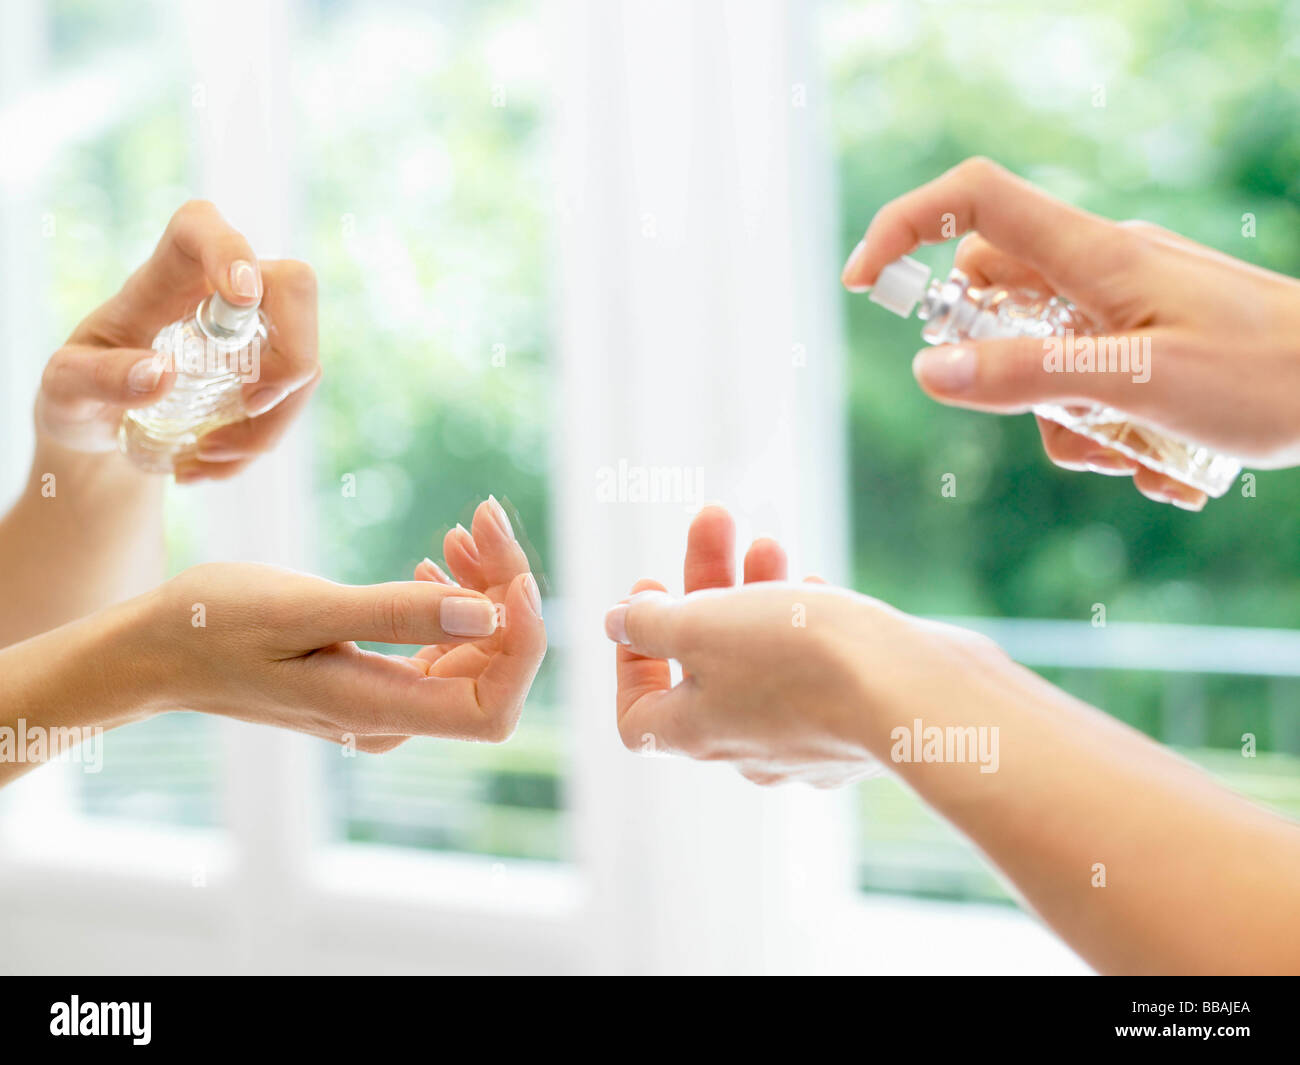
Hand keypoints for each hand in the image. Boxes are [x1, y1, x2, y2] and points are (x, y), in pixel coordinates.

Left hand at [35, 199, 320, 481]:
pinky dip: (262, 441)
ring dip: (270, 421)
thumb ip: (98, 378)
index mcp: (162, 277)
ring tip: (207, 454)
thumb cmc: (78, 395)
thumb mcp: (64, 390)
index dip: (231, 249)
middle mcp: (219, 293)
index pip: (200, 229)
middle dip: (291, 354)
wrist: (102, 433)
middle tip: (250, 402)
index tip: (243, 296)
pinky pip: (295, 400)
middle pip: (293, 286)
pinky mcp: (270, 369)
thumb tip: (160, 374)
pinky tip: (214, 463)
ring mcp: (255, 330)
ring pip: (304, 358)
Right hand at [139, 498, 544, 748]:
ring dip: (482, 587)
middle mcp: (392, 719)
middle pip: (489, 667)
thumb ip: (395, 615)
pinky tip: (438, 560)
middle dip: (503, 591)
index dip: (525, 647)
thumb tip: (492, 616)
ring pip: (470, 650)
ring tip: (464, 529)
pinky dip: (451, 598)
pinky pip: (440, 643)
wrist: (155, 649)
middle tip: (483, 517)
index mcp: (375, 713)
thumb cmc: (210, 625)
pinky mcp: (377, 679)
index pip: (493, 707)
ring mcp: (387, 703)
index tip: (519, 574)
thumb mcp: (301, 608)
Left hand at [603, 505, 980, 786]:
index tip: (645, 604)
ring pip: (759, 660)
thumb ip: (650, 623)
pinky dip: (802, 622)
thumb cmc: (799, 659)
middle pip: (701, 667)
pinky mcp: (856, 722)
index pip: (638, 717)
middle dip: (702, 587)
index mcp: (696, 734)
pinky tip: (813, 585)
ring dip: (753, 593)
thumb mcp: (700, 625)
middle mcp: (746, 746)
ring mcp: (805, 739)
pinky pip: (813, 672)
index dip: (628, 660)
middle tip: (712, 523)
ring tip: (765, 540)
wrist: (917, 693)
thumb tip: (616, 621)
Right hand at [841, 157, 1299, 508]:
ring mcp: (1122, 309)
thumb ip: (1026, 374)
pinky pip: (1084, 387)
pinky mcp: (1143, 345)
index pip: (972, 200)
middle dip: (1000, 370)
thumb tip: (927, 369)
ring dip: (1065, 424)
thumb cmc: (1270, 375)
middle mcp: (1100, 272)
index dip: (904, 225)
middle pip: (994, 297)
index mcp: (1093, 255)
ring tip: (1136, 454)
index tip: (866, 286)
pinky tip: (1163, 464)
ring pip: (1037, 360)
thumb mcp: (1136, 383)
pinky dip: (1104, 434)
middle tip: (1055, 411)